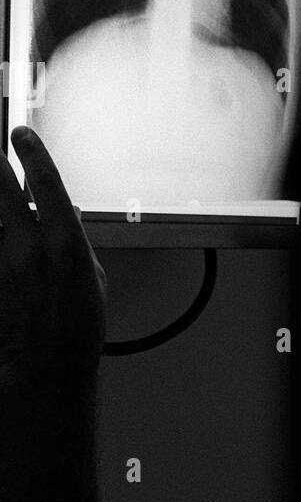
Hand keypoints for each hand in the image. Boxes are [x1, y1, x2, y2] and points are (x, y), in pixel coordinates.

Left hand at [0, 127, 105, 387]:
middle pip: (2, 186)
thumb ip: (74, 241)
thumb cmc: (75, 329)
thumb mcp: (91, 278)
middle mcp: (29, 246)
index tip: (20, 133)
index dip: (31, 151)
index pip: (45, 181)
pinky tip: (2, 238)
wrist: (44, 367)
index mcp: (64, 242)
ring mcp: (2, 262)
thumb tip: (63, 214)